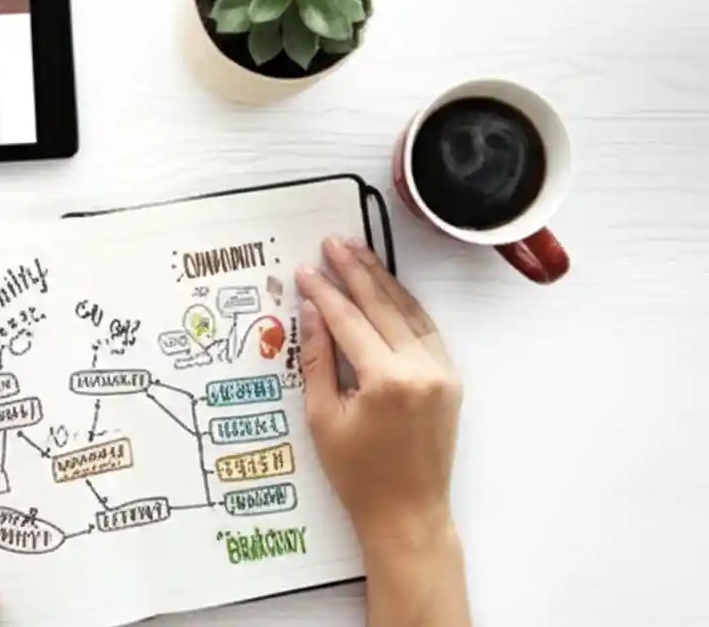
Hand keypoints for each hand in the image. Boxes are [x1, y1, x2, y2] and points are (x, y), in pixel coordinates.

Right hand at [297, 237, 469, 626]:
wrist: (407, 513)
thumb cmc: (357, 475)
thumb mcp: (322, 418)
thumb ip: (316, 360)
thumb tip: (311, 311)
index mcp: (386, 380)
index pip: (349, 321)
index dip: (324, 292)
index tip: (305, 269)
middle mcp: (421, 369)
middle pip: (382, 306)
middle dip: (355, 271)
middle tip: (332, 242)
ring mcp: (441, 372)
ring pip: (408, 312)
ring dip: (381, 280)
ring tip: (357, 252)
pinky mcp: (450, 379)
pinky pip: (425, 330)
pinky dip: (403, 306)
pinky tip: (386, 288)